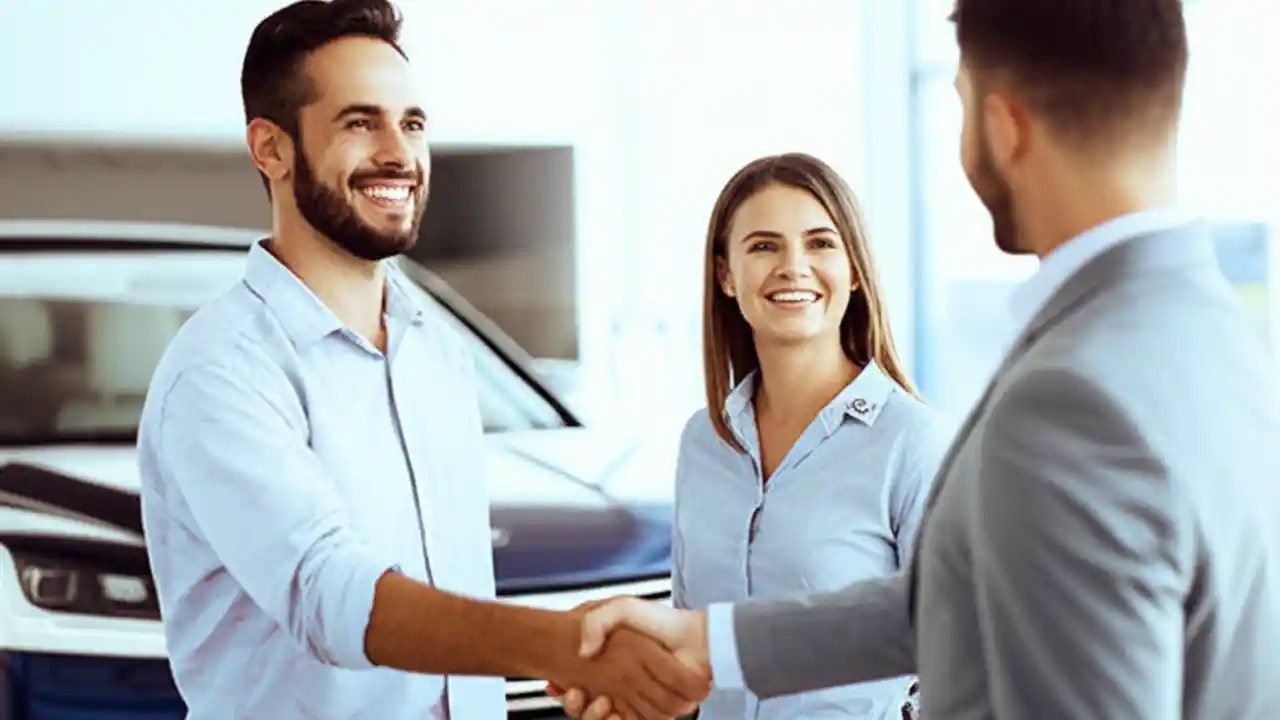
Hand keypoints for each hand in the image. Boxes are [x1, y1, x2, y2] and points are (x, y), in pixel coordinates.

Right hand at [548, 598, 710, 718]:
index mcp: (610, 661)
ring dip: (589, 714)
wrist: (694, 640)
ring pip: (599, 716)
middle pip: (583, 705)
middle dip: (574, 704)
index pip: (575, 681)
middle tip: (573, 694)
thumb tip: (583, 653)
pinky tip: (609, 710)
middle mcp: (618, 683)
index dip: (564, 688)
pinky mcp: (645, 712)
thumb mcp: (621, 609)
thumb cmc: (659, 622)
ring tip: (594, 700)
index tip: (554, 685)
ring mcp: (630, 699)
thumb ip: (596, 622)